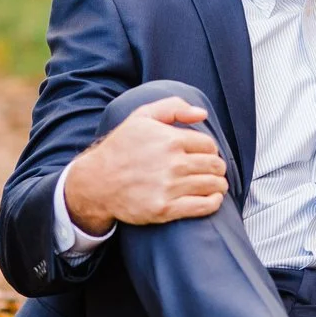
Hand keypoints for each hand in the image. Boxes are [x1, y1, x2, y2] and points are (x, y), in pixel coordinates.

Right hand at [63, 97, 229, 232]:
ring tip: (216, 185)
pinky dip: (213, 203)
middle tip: (214, 171)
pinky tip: (213, 199)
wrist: (96, 182)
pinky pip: (202, 206)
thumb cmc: (120, 148)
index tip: (206, 155)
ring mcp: (168, 188)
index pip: (209, 145)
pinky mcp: (164, 209)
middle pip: (214, 166)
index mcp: (170, 140)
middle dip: (218, 168)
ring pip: (211, 185)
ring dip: (219, 185)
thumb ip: (173, 107)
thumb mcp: (141, 117)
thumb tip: (202, 114)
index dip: (211, 150)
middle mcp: (172, 163)